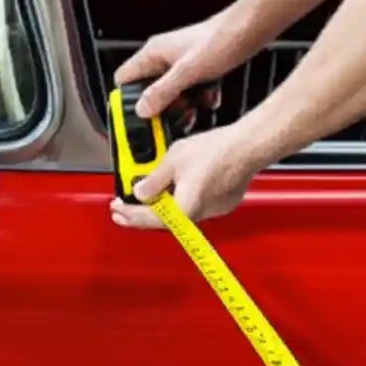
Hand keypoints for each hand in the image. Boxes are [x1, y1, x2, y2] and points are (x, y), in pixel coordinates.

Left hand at [109, 126, 259, 228]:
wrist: (247, 145)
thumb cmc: (215, 151)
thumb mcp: (173, 159)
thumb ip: (153, 180)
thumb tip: (139, 193)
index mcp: (187, 208)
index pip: (152, 220)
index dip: (131, 215)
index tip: (117, 211)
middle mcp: (202, 214)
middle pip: (166, 221)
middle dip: (142, 214)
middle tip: (124, 208)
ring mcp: (215, 210)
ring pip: (181, 214)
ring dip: (161, 207)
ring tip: (144, 198)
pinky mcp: (223, 202)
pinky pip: (195, 206)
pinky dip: (179, 201)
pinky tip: (171, 190)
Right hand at [114, 9, 266, 117]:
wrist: (251, 28)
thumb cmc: (221, 40)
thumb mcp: (188, 72)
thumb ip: (163, 91)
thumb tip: (141, 109)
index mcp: (152, 54)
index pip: (124, 79)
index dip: (127, 100)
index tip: (140, 118)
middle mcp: (162, 57)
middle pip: (148, 90)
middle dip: (162, 107)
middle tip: (174, 117)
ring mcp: (179, 62)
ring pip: (171, 92)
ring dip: (184, 104)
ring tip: (195, 109)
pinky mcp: (196, 67)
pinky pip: (190, 89)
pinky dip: (200, 97)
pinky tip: (211, 98)